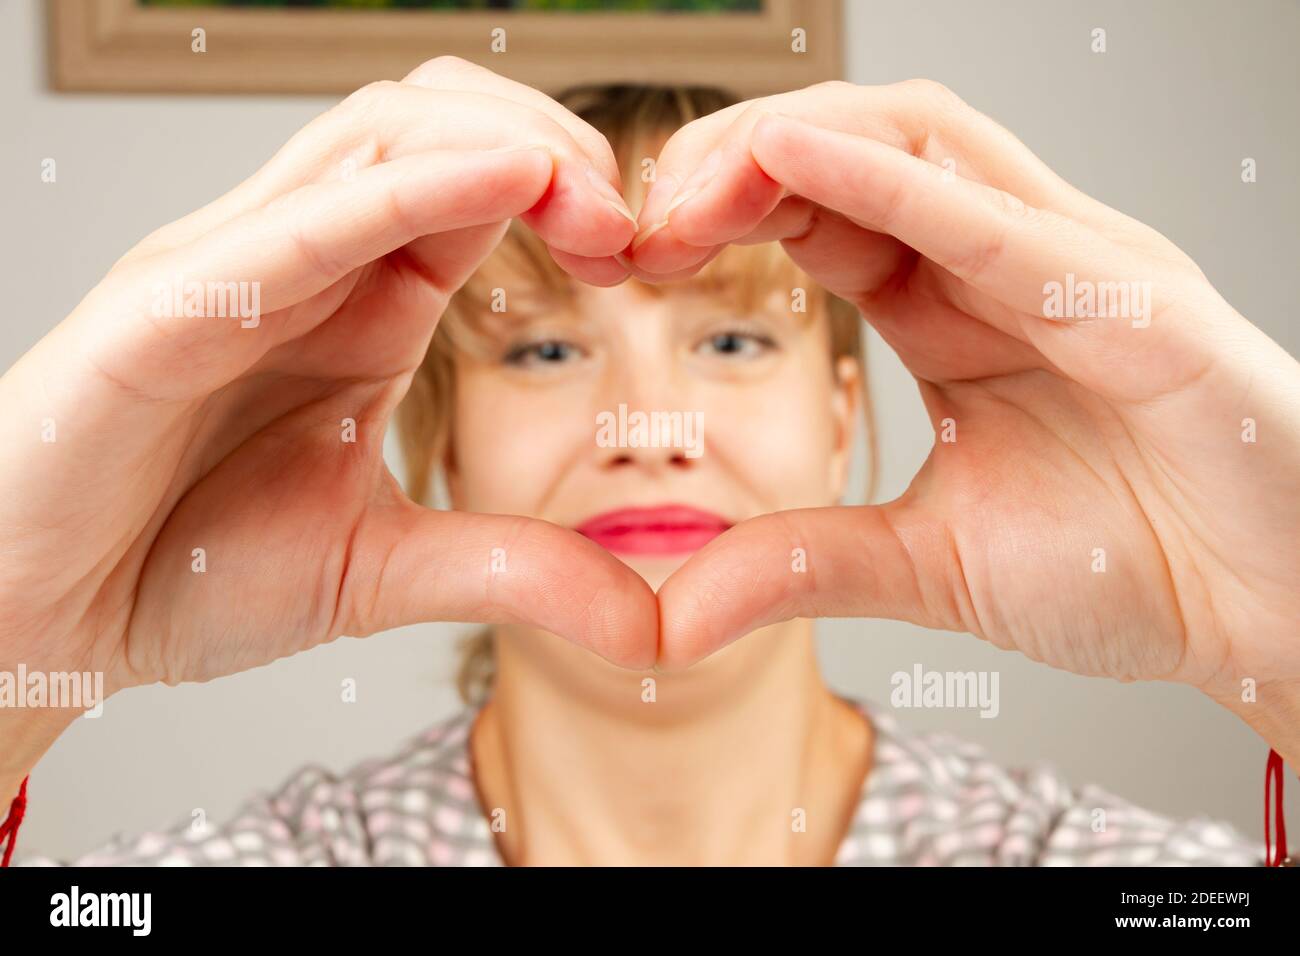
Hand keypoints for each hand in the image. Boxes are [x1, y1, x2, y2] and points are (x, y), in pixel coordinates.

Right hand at [0, 56, 657, 733]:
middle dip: (554, 143)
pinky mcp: (164, 310)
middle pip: (438, 121)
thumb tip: (646, 620)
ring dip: (501, 142)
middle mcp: (305, 264)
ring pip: (374, 135)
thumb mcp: (385, 570)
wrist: (50, 625)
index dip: (575, 190)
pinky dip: (404, 190)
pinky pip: (293, 222)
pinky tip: (502, 180)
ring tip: (590, 199)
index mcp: (363, 304)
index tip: (648, 255)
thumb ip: (515, 573)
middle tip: (634, 223)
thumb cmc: (185, 572)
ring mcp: (232, 270)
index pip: (480, 181)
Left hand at [640, 80, 1299, 753]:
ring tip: (693, 182)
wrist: (1276, 615)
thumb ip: (803, 567)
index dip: (725, 208)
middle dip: (739, 155)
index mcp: (954, 307)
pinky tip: (793, 161)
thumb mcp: (928, 564)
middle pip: (858, 145)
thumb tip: (671, 614)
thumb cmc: (1134, 568)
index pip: (824, 208)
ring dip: (793, 144)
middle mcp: (1008, 264)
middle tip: (642, 207)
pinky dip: (890, 183)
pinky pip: (997, 219)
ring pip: (922, 142)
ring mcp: (1074, 267)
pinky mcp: (1134, 303)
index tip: (637, 249)